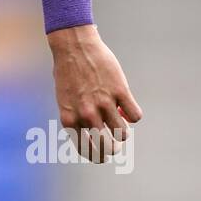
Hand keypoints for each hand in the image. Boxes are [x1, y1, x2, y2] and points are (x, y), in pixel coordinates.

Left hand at [48, 24, 141, 161]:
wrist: (74, 45)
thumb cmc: (68, 71)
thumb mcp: (66, 98)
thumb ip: (77, 117)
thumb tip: (96, 133)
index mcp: (70, 119)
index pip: (86, 149)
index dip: (97, 155)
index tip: (102, 154)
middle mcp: (86, 114)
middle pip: (108, 147)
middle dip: (113, 149)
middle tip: (115, 144)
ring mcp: (103, 103)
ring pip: (123, 134)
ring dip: (124, 132)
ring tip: (121, 122)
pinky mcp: (119, 91)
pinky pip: (135, 115)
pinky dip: (133, 114)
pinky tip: (127, 106)